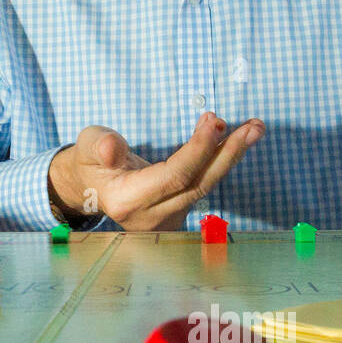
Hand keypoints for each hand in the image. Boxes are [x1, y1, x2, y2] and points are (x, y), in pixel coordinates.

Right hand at [48, 112, 263, 230]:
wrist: (93, 187)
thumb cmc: (91, 161)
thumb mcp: (87, 146)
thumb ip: (98, 144)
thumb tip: (109, 148)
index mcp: (127, 201)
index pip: (173, 176)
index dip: (197, 151)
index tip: (215, 122)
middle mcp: (151, 217)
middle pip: (198, 185)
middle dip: (228, 153)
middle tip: (253, 126)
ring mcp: (167, 220)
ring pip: (206, 187)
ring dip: (232, 156)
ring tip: (254, 128)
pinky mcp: (178, 214)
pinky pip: (204, 186)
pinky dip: (221, 162)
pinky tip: (238, 140)